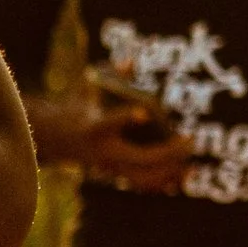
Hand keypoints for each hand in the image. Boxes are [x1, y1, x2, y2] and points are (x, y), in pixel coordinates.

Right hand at [36, 86, 194, 194]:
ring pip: (143, 177)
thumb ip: (108, 74)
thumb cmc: (77, 106)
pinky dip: (164, 181)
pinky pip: (143, 184)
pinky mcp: (116, 174)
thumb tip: (130, 62)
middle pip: (138, 158)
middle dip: (167, 152)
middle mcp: (102, 151)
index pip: (107, 124)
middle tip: (190, 139)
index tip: (144, 113)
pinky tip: (183, 175)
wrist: (56, 139)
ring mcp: (110, 166)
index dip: (124, 118)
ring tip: (190, 160)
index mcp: (93, 127)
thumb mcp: (86, 86)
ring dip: (170, 171)